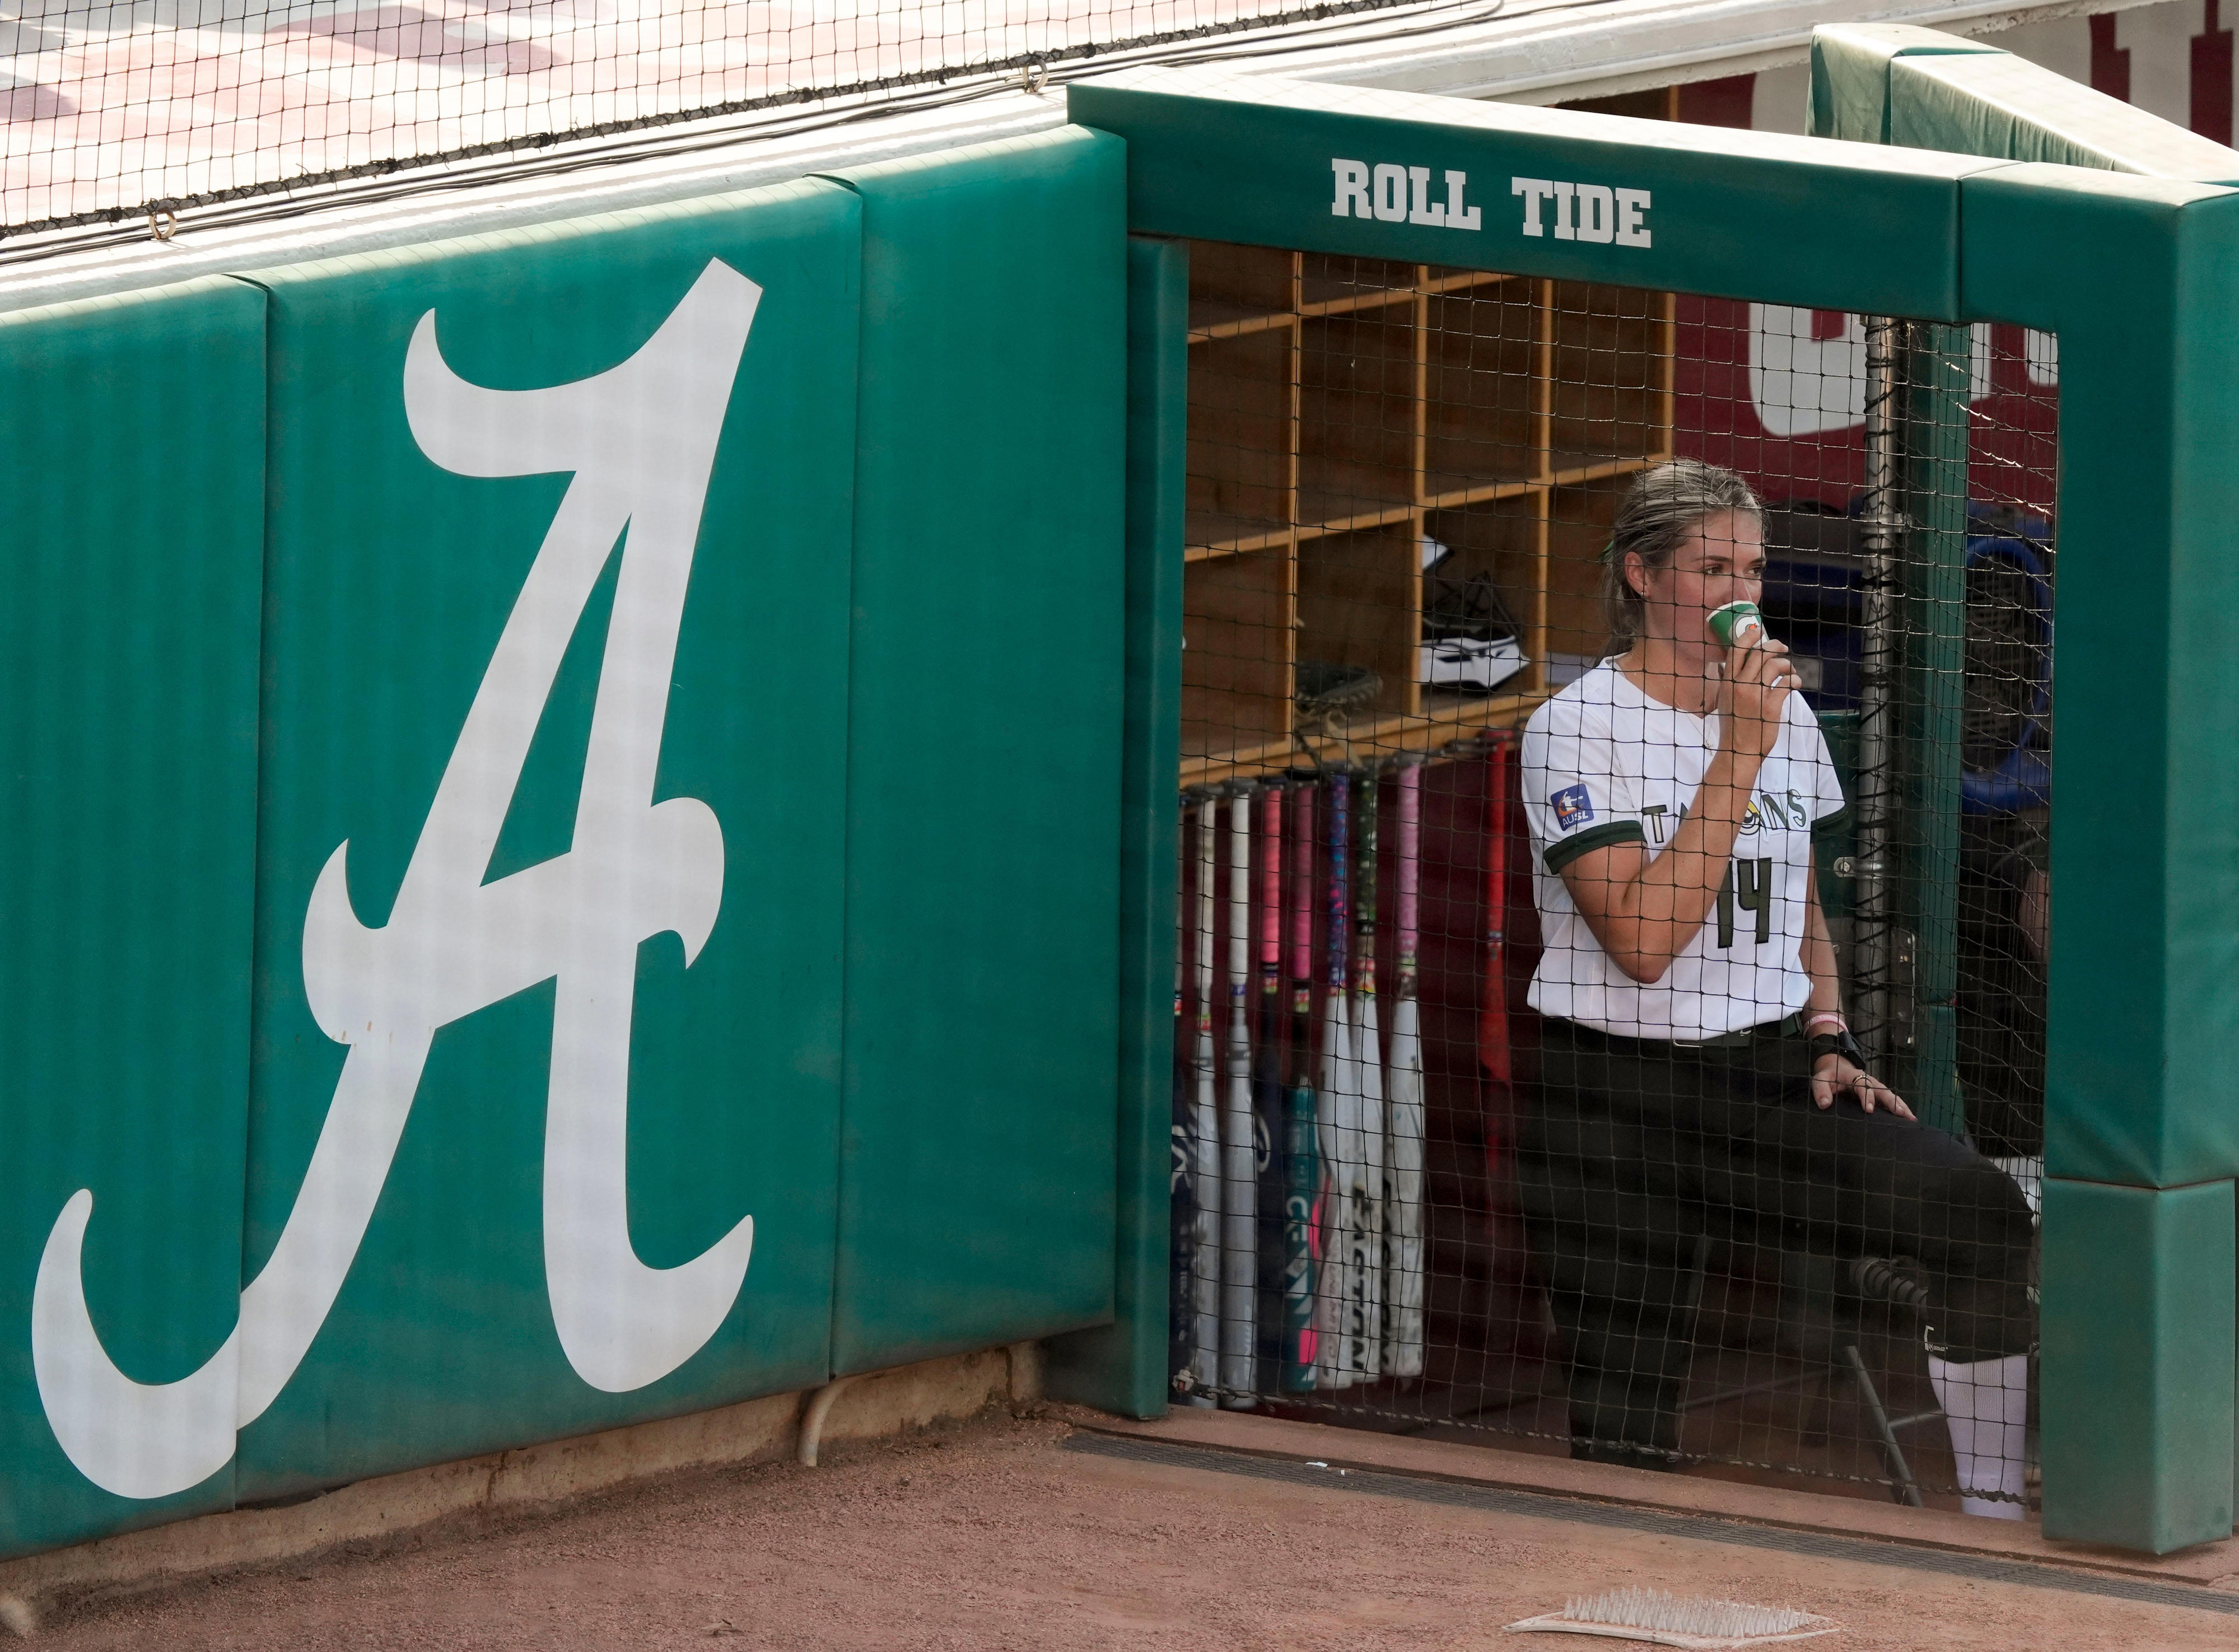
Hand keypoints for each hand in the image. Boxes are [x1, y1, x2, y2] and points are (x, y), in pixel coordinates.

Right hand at [1716, 637, 1797, 761]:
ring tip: (1789, 671)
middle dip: (1774, 647)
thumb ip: (1727, 682)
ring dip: (1786, 665)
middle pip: (1760, 654)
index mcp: (1727, 683)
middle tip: (1782, 649)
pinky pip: (1786, 685)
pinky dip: (1794, 681)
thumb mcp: (1724, 701)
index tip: (1758, 631)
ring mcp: (1755, 695)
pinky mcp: (1771, 706)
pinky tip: (1795, 684)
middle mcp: (1740, 685)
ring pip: (1774, 666)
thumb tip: (1726, 665)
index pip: (1737, 651)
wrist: (1739, 751)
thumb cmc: (1732, 726)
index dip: (1749, 636)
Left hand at [1811, 1053, 1913, 1118]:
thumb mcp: (1820, 1079)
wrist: (1836, 1068)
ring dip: (1901, 1106)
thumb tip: (1824, 1104)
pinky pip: (1890, 1101)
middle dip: (1892, 1103)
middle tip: (1901, 1114)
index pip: (1863, 1086)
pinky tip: (1908, 1119)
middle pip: (1883, 1091)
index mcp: (1855, 1077)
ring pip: (1890, 1096)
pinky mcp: (1878, 1095)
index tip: (1869, 1110)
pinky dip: (1900, 1108)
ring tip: (1911, 1119)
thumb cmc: (1829, 1076)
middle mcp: (1869, 1082)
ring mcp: (1876, 1088)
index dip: (1867, 1097)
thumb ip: (1820, 1090)